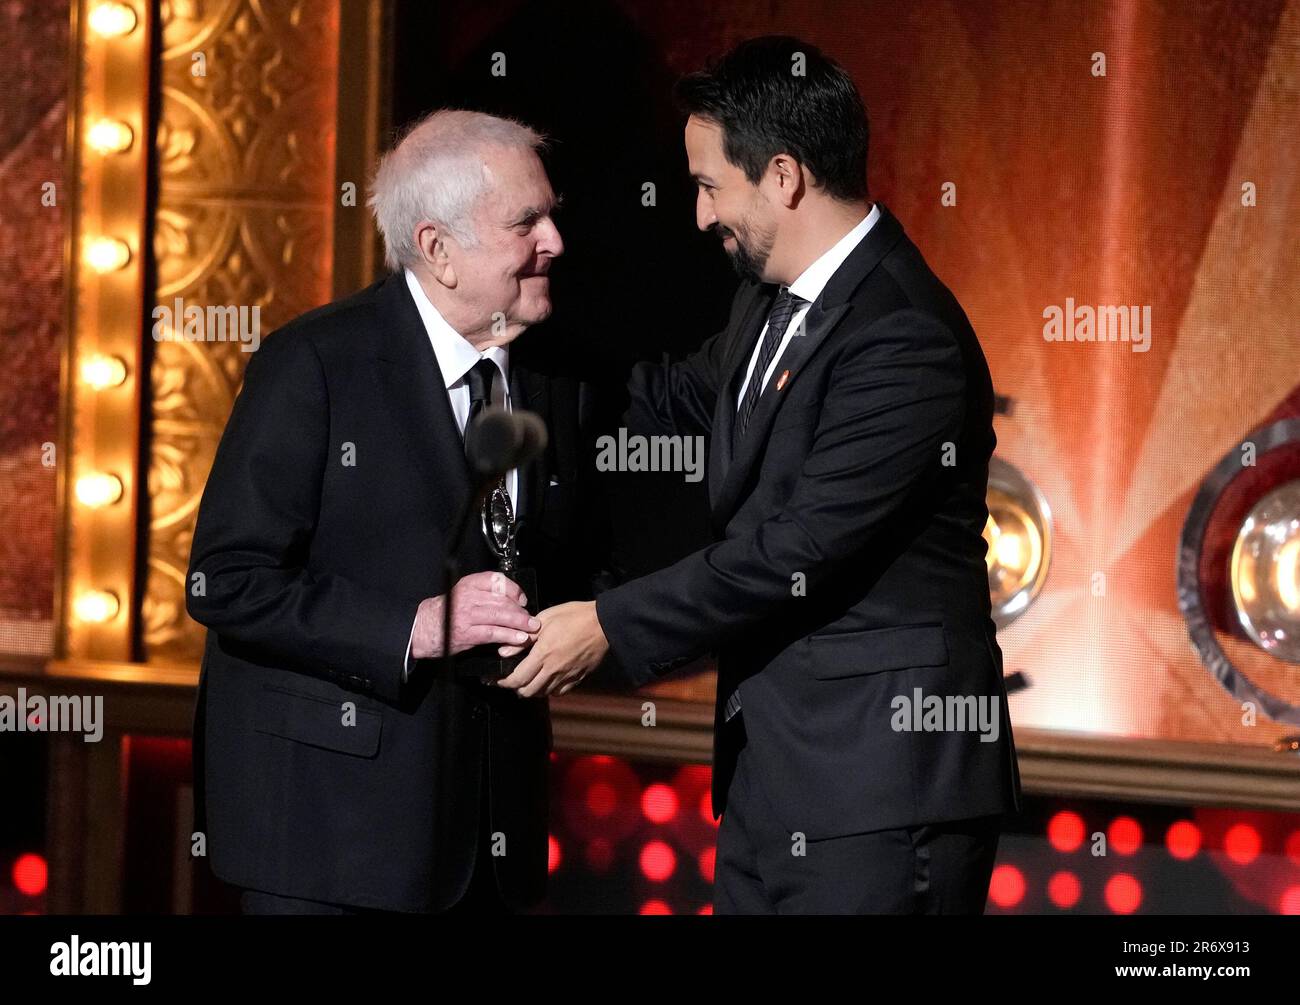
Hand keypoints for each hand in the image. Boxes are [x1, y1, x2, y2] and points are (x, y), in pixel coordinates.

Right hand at [409, 571, 539, 659]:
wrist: (421, 629)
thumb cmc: (444, 613)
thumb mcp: (461, 595)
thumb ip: (483, 595)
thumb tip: (512, 602)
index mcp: (467, 584)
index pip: (496, 580)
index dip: (513, 589)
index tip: (522, 599)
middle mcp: (467, 596)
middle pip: (502, 600)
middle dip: (520, 611)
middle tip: (531, 619)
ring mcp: (466, 615)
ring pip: (500, 616)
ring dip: (520, 623)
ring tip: (531, 628)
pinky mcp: (466, 633)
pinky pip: (493, 633)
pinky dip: (509, 636)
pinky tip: (519, 638)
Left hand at [496, 601, 608, 697]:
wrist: (603, 622)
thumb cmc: (574, 616)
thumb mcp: (544, 619)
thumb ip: (523, 638)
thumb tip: (504, 652)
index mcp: (543, 654)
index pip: (518, 678)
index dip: (505, 682)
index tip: (499, 680)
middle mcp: (554, 669)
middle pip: (528, 692)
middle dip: (517, 688)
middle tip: (513, 680)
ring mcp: (567, 675)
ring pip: (543, 693)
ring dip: (533, 690)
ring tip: (530, 680)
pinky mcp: (578, 677)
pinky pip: (560, 691)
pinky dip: (550, 690)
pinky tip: (548, 681)